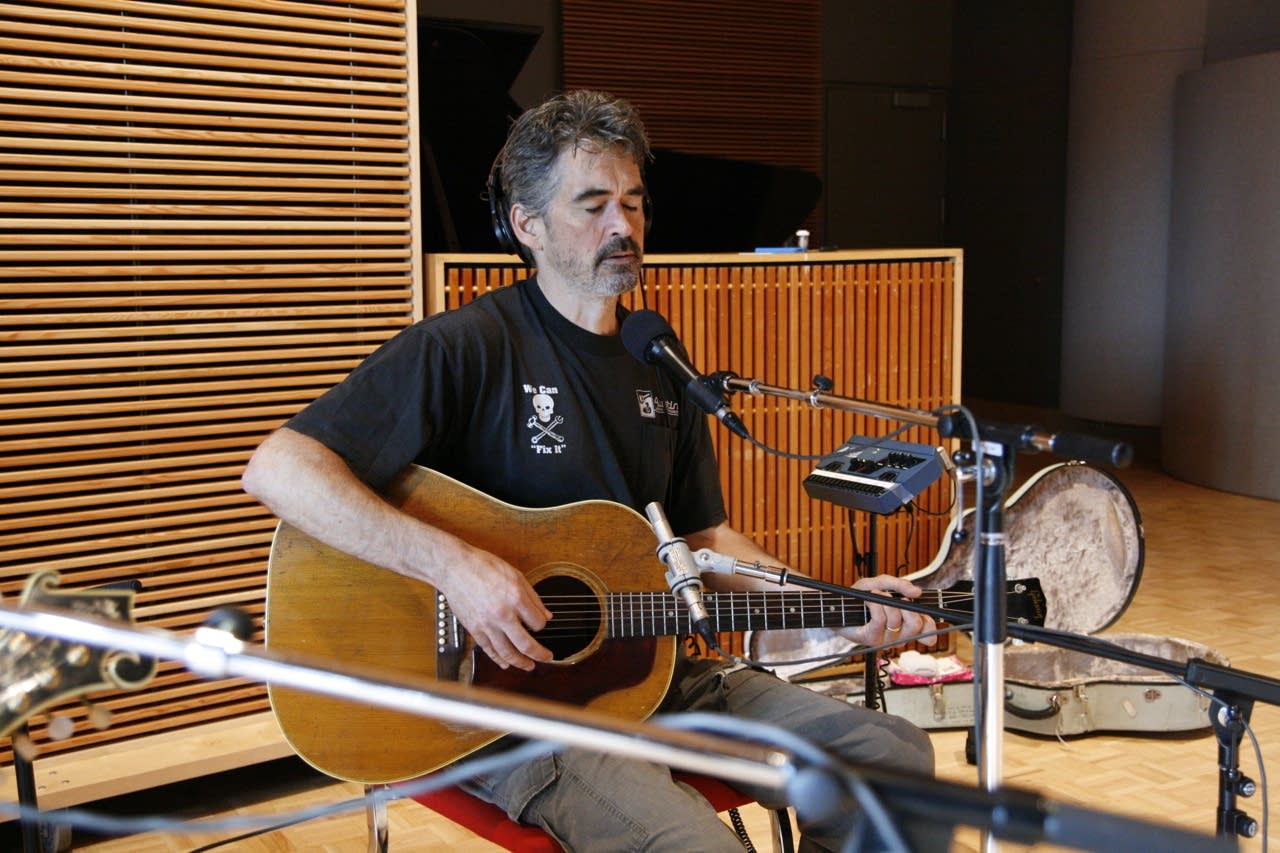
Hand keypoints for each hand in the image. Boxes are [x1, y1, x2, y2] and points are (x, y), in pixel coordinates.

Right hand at [434, 544, 553, 670]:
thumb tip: (546, 615)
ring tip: (528, 666)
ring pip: (507, 652)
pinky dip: (498, 659)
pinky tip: (505, 664)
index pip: (538, 623)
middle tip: (547, 657)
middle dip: (539, 654)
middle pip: (526, 644)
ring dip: (520, 662)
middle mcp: (503, 615)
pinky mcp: (474, 629)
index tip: (540, 623)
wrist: (455, 568)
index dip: (542, 625)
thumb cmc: (483, 566)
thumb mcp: (516, 575)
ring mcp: (487, 624)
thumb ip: (533, 597)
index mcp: (516, 599)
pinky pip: (488, 649)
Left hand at [836, 574, 936, 648]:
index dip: (931, 623)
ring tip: (874, 596)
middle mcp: (898, 634)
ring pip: (896, 619)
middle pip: (916, 624)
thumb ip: (899, 584)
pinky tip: (867, 601)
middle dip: (905, 605)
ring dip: (884, 601)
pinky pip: (880, 620)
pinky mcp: (871, 639)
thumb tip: (917, 591)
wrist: (836, 605)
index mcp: (905, 624)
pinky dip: (874, 605)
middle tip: (893, 598)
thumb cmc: (859, 596)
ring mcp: (885, 639)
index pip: (927, 629)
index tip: (924, 612)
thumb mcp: (880, 583)